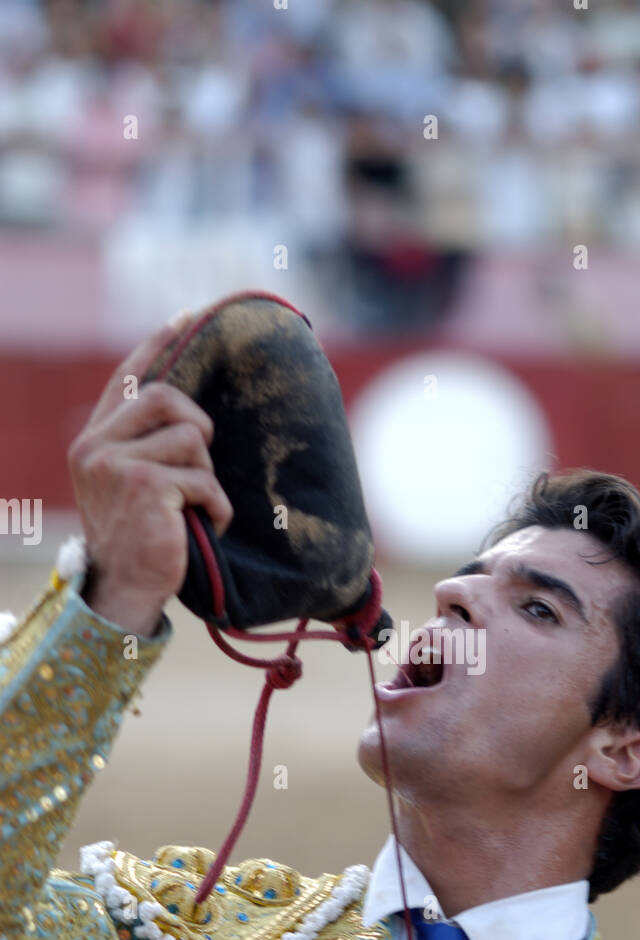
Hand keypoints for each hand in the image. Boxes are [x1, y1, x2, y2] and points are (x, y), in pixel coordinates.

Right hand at [69, 313, 232, 636]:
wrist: (125, 590)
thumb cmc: (141, 541)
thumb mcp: (132, 485)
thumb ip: (144, 446)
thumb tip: (186, 412)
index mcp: (94, 441)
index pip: (128, 380)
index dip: (158, 347)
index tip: (185, 320)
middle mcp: (97, 446)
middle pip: (170, 397)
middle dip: (200, 429)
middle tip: (199, 467)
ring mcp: (116, 463)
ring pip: (193, 439)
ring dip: (207, 478)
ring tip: (195, 508)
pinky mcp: (144, 484)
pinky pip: (203, 478)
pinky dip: (216, 506)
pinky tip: (205, 526)